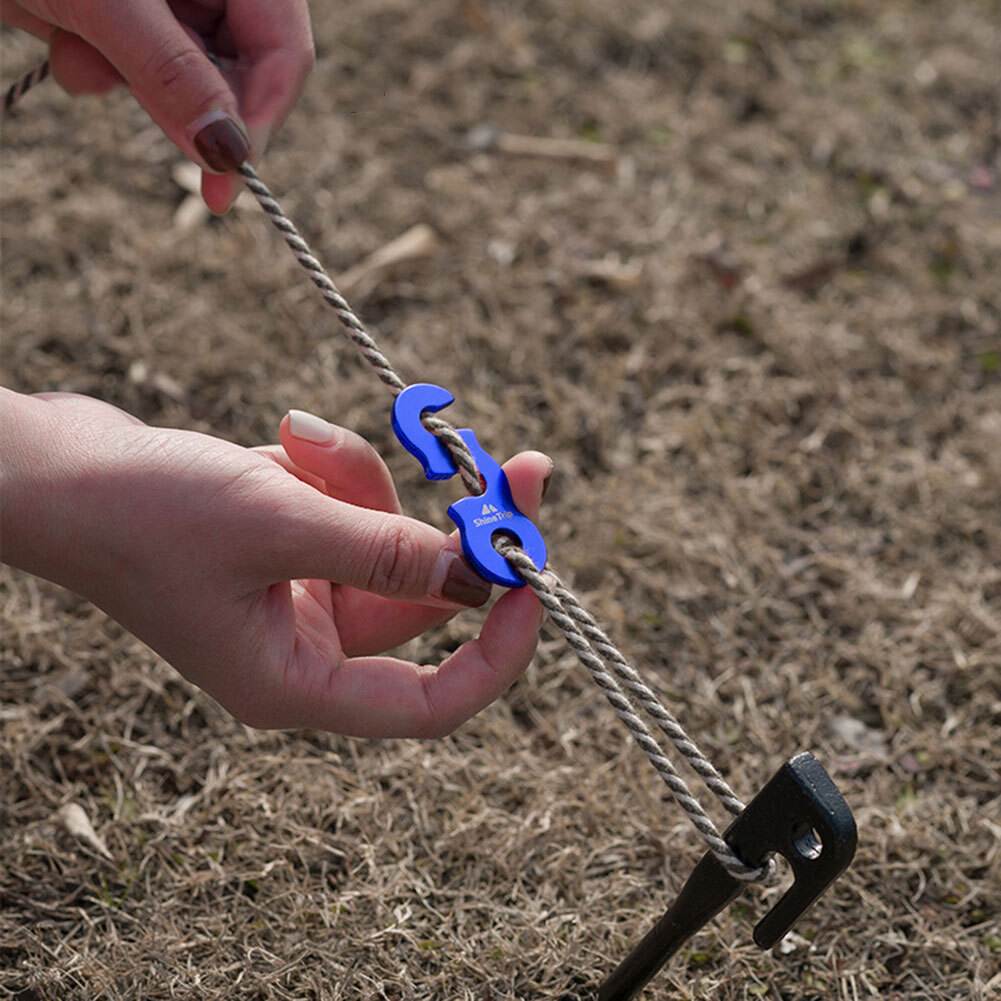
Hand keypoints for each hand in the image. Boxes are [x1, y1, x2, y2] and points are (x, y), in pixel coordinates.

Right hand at [0, 390, 550, 736]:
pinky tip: (281, 441)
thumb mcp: (280, 523)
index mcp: (297, 682)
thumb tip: (483, 574)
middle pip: (422, 598)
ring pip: (384, 540)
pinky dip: (332, 471)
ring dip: (364, 481)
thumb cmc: (144, 512)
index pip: (432, 702)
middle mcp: (302, 648)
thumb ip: (388, 549)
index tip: (535, 580)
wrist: (56, 469)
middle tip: (518, 465)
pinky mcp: (285, 547)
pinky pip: (347, 509)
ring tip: (300, 439)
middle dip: (457, 527)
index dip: (498, 651)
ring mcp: (294, 594)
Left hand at [1, 0, 313, 211]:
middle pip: (239, 66)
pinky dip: (99, 67)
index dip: (262, 117)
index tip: (228, 181)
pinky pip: (136, 64)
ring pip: (183, 73)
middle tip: (161, 133)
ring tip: (78, 49)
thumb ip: (172, 72)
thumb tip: (229, 152)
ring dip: (131, 83)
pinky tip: (65, 37)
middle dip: (187, 99)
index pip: (283, 47)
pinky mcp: (123, 11)